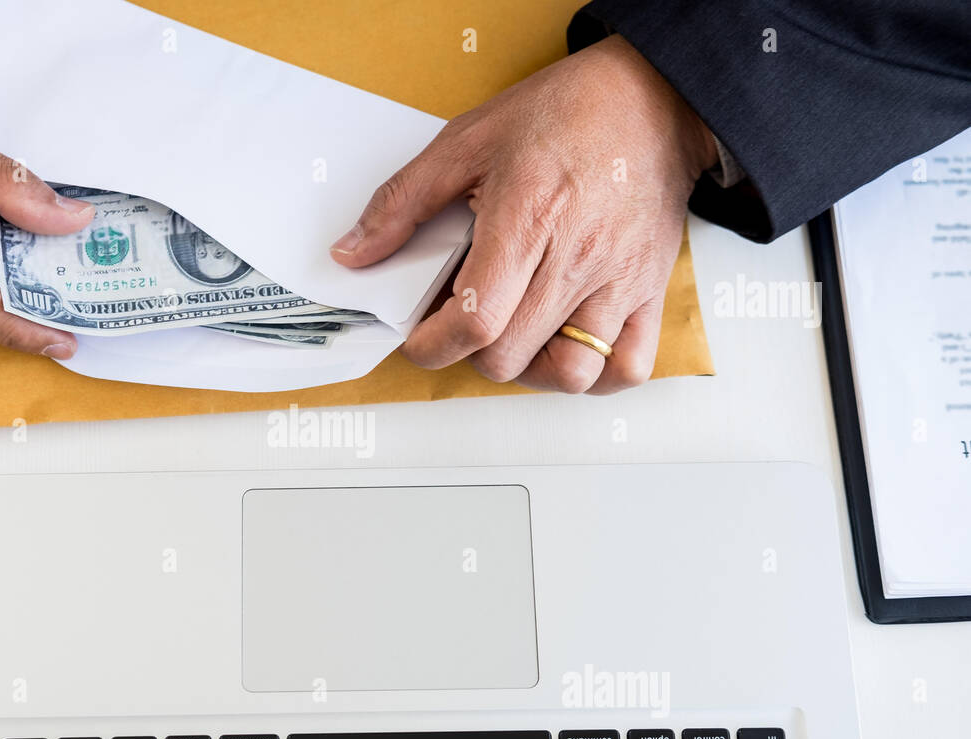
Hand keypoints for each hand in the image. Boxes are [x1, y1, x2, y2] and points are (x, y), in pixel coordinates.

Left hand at [330, 35, 716, 393]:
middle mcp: (576, 258)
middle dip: (470, 353)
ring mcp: (618, 280)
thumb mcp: (465, 141)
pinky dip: (594, 375)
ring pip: (569, 373)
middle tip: (464, 322)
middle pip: (509, 357)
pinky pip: (628, 368)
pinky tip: (567, 346)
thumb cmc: (564, 115)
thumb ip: (401, 203)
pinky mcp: (650, 290)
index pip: (474, 322)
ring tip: (515, 335)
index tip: (420, 337)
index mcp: (526, 220)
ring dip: (530, 369)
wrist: (651, 97)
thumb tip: (353, 253)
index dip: (433, 345)